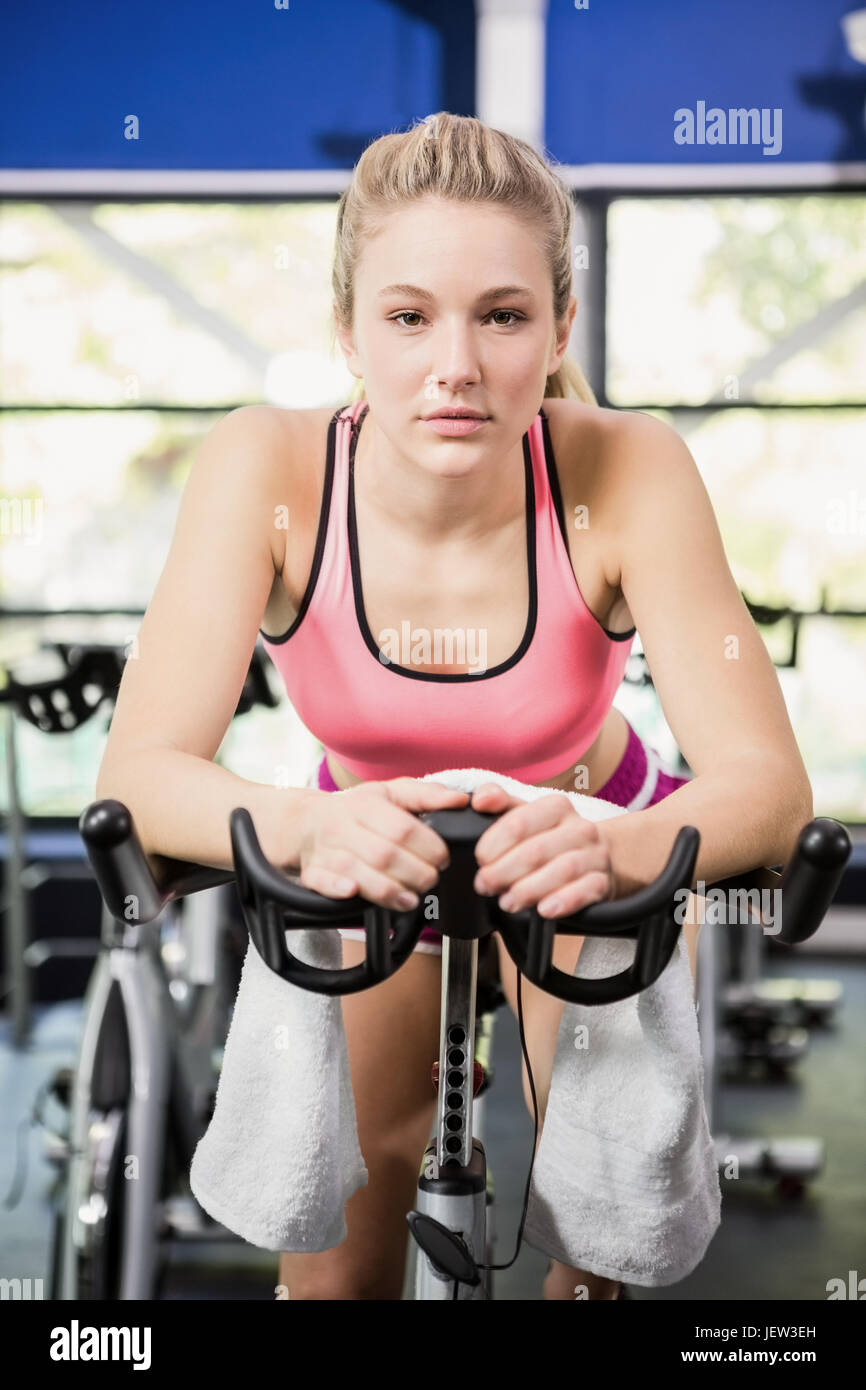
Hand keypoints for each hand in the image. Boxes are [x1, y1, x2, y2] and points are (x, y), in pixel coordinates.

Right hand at [297, 777, 469, 911]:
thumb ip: (426, 795)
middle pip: (384, 854)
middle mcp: (343, 826)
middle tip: (431, 880)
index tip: (443, 859)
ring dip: (388, 890)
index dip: (429, 848)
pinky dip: (338, 889)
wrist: (304, 822)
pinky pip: (322, 882)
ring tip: (411, 899)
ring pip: (357, 872)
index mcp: (365, 804)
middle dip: (415, 873)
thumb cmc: (354, 809)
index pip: (403, 828)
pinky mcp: (312, 872)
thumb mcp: (389, 793)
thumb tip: (460, 800)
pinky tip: (356, 894)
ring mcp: (326, 850)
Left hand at [470, 782, 613, 917]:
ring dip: (528, 890)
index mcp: (556, 807)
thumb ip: (501, 804)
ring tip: (508, 901)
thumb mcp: (530, 816)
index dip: (492, 845)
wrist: (603, 856)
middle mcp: (578, 828)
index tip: (481, 860)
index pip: (518, 823)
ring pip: (561, 870)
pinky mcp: (603, 882)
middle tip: (485, 885)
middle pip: (535, 850)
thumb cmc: (555, 838)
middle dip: (503, 872)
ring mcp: (594, 855)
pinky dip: (564, 901)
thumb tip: (479, 799)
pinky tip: (544, 909)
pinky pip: (586, 890)